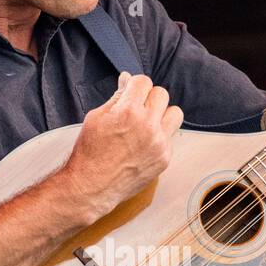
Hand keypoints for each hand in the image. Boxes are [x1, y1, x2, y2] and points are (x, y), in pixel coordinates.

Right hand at [62, 71, 183, 221]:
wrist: (92, 187)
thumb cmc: (90, 152)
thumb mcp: (96, 117)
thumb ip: (116, 97)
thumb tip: (127, 79)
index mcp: (128, 111)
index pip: (144, 82)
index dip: (135, 86)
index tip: (130, 94)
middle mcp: (147, 125)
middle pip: (161, 94)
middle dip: (148, 98)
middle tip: (136, 109)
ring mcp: (159, 143)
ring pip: (175, 113)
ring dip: (162, 114)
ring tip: (148, 123)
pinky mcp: (164, 158)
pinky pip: (171, 136)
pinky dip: (160, 136)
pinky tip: (145, 143)